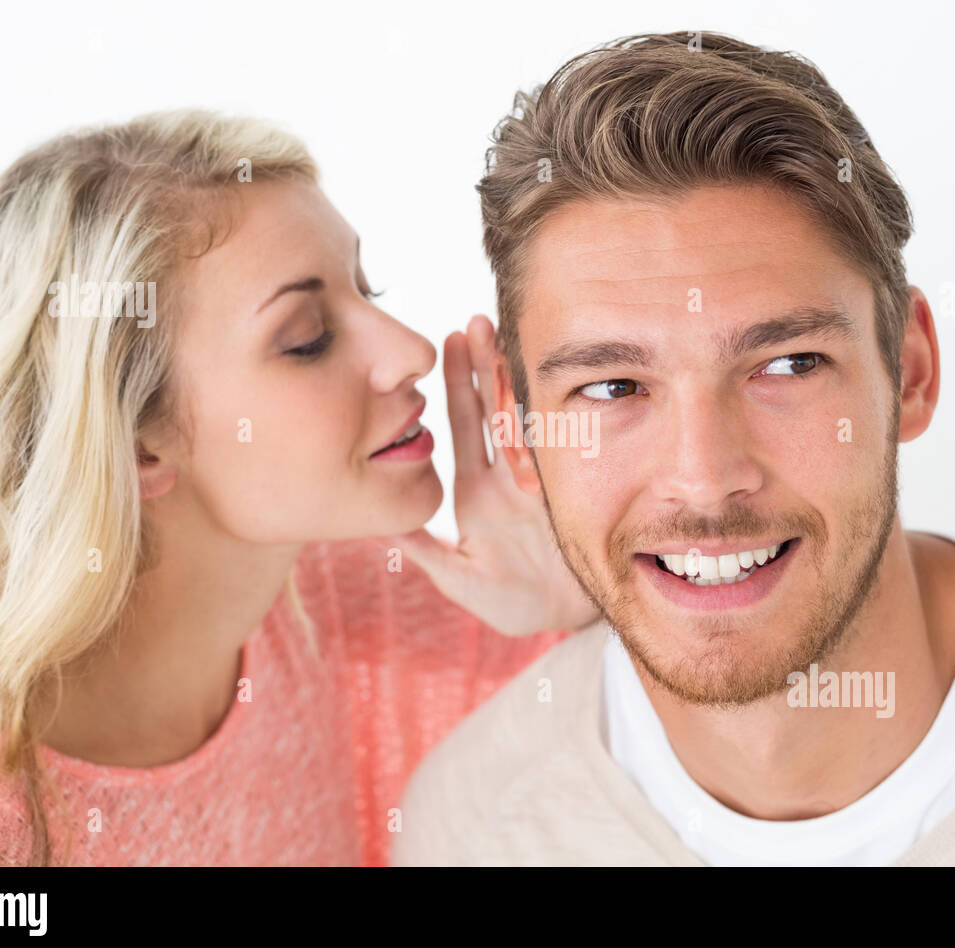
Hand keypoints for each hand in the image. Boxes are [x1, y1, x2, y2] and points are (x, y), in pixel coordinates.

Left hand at [388, 314, 598, 635]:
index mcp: (476, 492)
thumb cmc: (511, 603)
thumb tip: (382, 527)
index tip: (450, 341)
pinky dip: (560, 415)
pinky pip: (565, 448)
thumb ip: (426, 552)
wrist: (566, 620)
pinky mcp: (572, 492)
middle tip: (478, 320)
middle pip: (495, 411)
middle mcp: (508, 477)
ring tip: (512, 337)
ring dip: (521, 380)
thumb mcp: (461, 579)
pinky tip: (556, 379)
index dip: (458, 385)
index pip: (464, 427)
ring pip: (530, 420)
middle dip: (487, 366)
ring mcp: (542, 480)